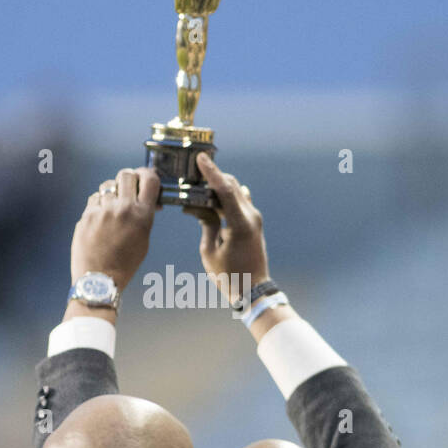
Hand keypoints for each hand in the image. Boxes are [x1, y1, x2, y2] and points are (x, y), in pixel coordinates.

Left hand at [68, 167, 159, 315]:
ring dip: (112, 191)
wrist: (99, 279)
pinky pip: (94, 199)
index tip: (146, 177)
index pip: (149, 179)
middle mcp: (123, 209)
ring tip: (112, 206)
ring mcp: (102, 211)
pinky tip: (100, 217)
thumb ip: (145, 216)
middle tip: (128, 188)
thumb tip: (148, 199)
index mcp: (142, 215)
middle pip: (126, 174)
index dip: (149, 174)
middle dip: (128, 178)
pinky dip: (98, 204)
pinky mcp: (86, 215)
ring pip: (108, 185)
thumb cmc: (124, 263)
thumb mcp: (144, 240)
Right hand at [187, 153, 269, 303]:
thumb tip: (199, 207)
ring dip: (218, 186)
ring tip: (198, 186)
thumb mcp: (210, 250)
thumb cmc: (229, 275)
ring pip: (235, 192)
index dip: (212, 173)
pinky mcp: (253, 222)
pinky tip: (211, 199)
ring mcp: (254, 218)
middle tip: (193, 172)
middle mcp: (251, 217)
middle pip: (231, 186)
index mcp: (240, 224)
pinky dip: (225, 197)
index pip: (225, 190)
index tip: (201, 158)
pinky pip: (239, 202)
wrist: (252, 289)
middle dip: (212, 177)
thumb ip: (206, 224)